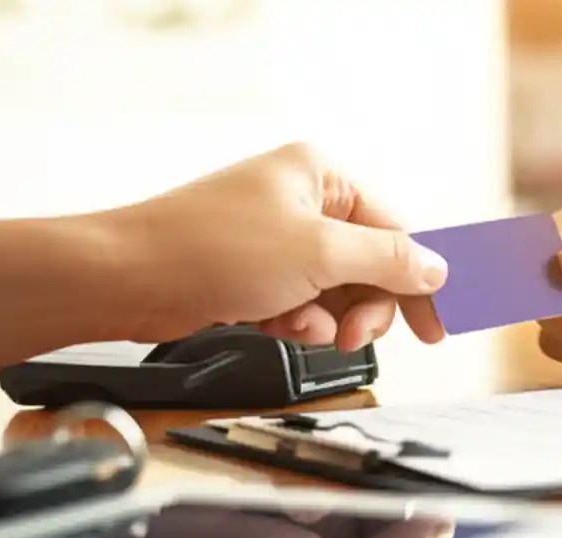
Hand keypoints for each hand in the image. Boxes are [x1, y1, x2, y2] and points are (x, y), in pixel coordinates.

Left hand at [109, 143, 447, 350]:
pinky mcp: (253, 274)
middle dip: (365, 307)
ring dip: (327, 320)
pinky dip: (295, 323)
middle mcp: (302, 201)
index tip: (436, 326)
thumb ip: (388, 261)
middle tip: (356, 338)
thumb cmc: (213, 249)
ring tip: (303, 330)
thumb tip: (437, 267)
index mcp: (322, 175)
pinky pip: (300, 305)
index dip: (418, 280)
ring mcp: (276, 238)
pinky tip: (277, 327)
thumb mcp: (320, 254)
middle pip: (369, 265)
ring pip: (336, 292)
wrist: (125, 279)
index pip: (395, 230)